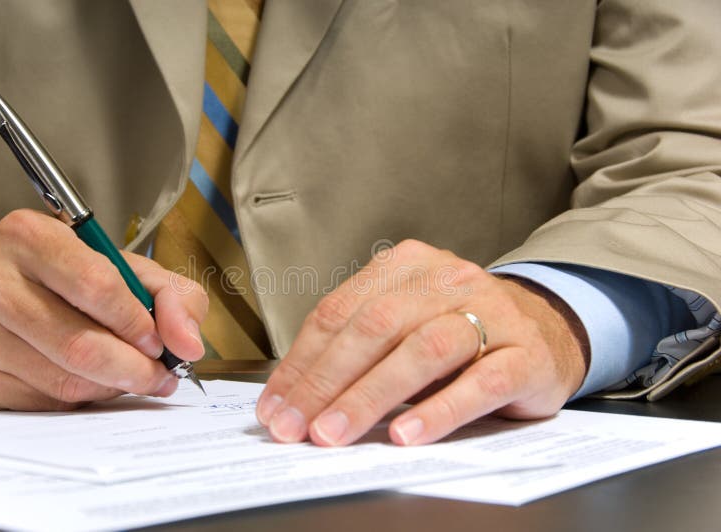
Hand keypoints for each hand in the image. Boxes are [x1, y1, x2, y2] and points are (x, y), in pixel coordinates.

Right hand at [0, 209, 207, 409]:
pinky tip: (87, 381)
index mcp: (29, 236)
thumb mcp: (127, 269)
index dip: (138, 323)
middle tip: (158, 376)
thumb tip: (189, 345)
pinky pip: (41, 404)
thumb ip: (173, 297)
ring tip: (127, 376)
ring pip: (63, 381)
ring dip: (111, 387)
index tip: (159, 342)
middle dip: (134, 369)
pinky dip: (78, 400)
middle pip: (80, 344)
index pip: (97, 285)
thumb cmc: (69, 278)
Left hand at [256, 239, 587, 445]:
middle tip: (297, 425)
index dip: (302, 361)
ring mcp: (491, 312)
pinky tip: (407, 433)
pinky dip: (439, 409)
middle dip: (328, 381)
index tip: (277, 404)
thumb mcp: (404, 323)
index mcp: (406, 266)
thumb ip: (358, 346)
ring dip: (372, 396)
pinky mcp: (525, 354)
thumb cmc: (458, 332)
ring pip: (424, 350)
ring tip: (337, 433)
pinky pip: (479, 381)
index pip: (340, 311)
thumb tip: (297, 398)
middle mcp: (448, 280)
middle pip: (377, 327)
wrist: (545, 329)